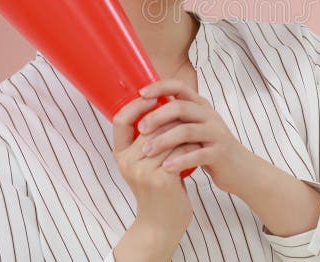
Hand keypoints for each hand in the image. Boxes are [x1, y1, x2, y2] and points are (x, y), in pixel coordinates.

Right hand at [112, 93, 193, 243]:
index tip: (153, 97)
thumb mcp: (143, 164)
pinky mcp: (162, 179)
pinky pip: (180, 151)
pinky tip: (199, 146)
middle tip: (187, 111)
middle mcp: (128, 162)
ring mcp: (143, 171)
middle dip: (171, 116)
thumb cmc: (157, 189)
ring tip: (196, 127)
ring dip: (184, 130)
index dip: (136, 104)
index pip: (121, 120)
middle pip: (150, 124)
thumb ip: (145, 141)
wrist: (161, 224)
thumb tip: (159, 105)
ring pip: (168, 135)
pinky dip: (192, 146)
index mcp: (120, 155)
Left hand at [137, 79, 251, 194]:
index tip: (141, 93)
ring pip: (186, 131)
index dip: (160, 87)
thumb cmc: (212, 148)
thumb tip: (146, 111)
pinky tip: (166, 167)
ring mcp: (216, 134)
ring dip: (163, 140)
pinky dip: (180, 160)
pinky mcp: (220, 153)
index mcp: (201, 107)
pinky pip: (198, 154)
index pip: (180, 87)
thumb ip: (179, 118)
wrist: (241, 169)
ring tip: (146, 152)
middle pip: (180, 107)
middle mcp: (210, 116)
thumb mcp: (197, 127)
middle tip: (140, 129)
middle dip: (156, 117)